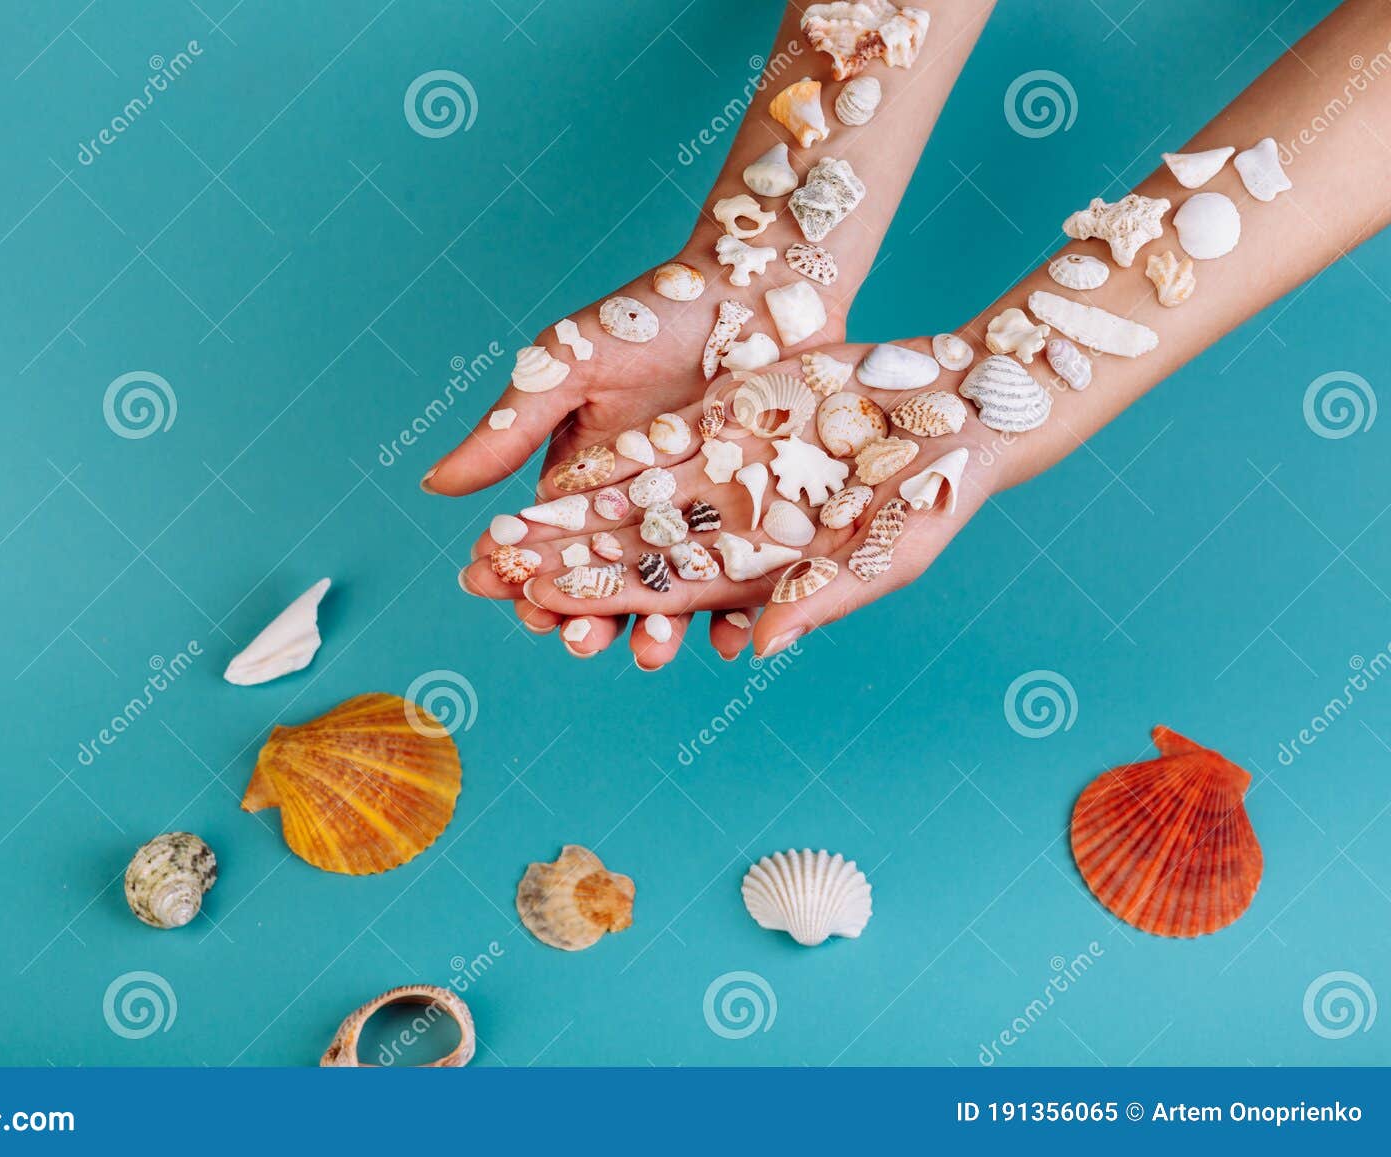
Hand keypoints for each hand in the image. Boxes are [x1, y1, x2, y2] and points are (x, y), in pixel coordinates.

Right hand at [434, 240, 847, 664]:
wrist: (752, 286)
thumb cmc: (648, 317)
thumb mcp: (567, 370)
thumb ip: (508, 432)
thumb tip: (432, 487)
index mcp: (582, 490)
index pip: (550, 554)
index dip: (529, 583)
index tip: (519, 603)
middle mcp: (638, 516)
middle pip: (608, 588)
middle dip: (590, 622)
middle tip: (579, 640)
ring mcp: (700, 522)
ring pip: (672, 594)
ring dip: (656, 632)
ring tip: (648, 652)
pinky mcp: (760, 518)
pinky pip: (748, 578)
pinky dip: (737, 615)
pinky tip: (727, 642)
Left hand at [460, 338, 1002, 665]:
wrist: (960, 407)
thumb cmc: (938, 495)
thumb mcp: (888, 552)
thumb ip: (823, 596)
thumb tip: (763, 645)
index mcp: (758, 572)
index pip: (661, 593)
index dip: (599, 601)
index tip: (538, 608)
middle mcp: (728, 530)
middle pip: (626, 553)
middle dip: (557, 565)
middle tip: (484, 575)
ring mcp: (722, 477)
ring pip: (625, 503)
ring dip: (563, 519)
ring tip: (496, 531)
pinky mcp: (726, 426)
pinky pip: (652, 448)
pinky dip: (602, 463)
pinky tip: (548, 476)